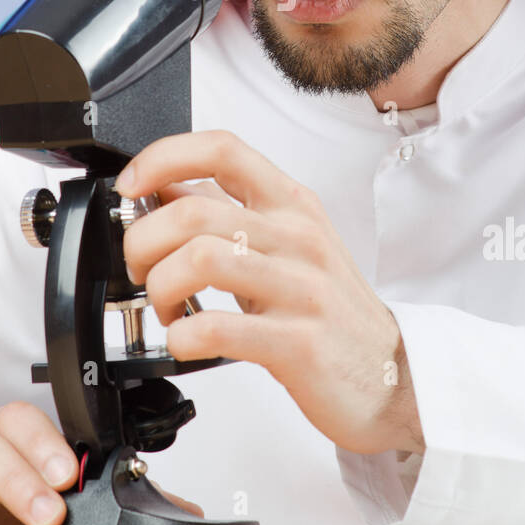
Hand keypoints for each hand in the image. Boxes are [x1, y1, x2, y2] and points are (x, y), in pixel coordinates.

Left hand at [116, 130, 424, 456]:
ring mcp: (301, 288)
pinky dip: (182, 335)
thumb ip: (230, 213)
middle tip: (143, 271)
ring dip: (160, 288)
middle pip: (192, 211)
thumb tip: (162, 186)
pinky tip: (185, 341)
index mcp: (292, 204)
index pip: (222, 149)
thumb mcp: (287, 244)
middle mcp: (298, 236)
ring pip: (199, 259)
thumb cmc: (329, 309)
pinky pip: (218, 327)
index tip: (131, 186)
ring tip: (167, 309)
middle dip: (142, 243)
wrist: (393, 375)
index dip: (163, 157)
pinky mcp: (297, 342)